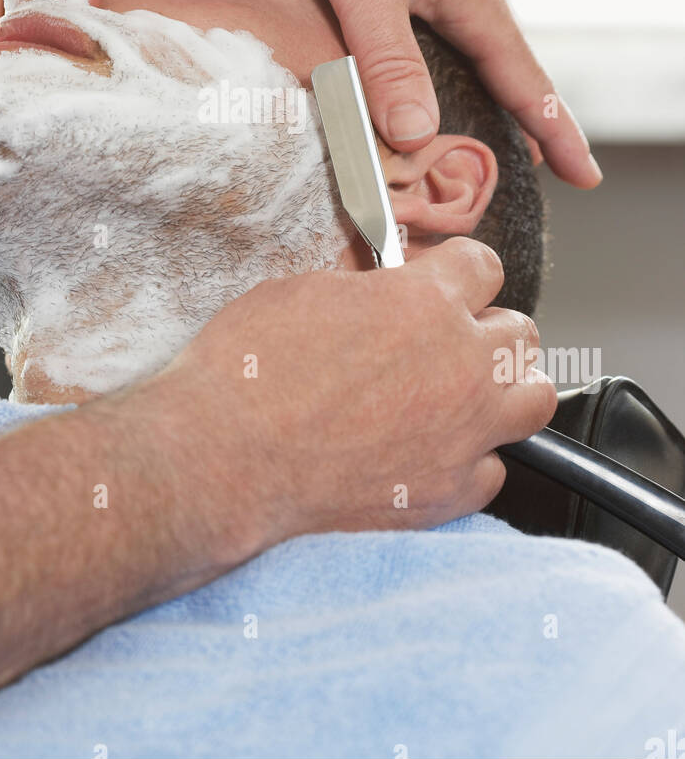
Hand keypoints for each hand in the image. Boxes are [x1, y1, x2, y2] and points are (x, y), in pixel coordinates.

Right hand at [152, 237, 557, 539]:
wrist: (223, 460)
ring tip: (462, 396)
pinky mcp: (449, 494)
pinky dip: (470, 461)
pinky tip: (430, 455)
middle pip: (519, 331)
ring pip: (534, 399)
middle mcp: (461, 364)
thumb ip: (367, 291)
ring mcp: (463, 433)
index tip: (440, 284)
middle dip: (486, 330)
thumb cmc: (247, 373)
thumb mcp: (303, 293)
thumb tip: (381, 295)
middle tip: (445, 342)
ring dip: (503, 392)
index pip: (484, 264)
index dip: (456, 273)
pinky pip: (493, 471)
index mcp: (426, 302)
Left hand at [267, 0, 601, 186]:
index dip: (554, 132)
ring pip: (472, 33)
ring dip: (488, 76)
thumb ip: (388, 65)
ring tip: (492, 108)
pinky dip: (444, 44)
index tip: (587, 177)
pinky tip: (422, 43)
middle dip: (529, 110)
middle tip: (548, 157)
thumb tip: (419, 135)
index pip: (525, 81)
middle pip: (507, 60)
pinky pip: (436, 10)